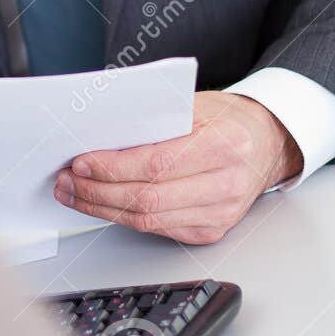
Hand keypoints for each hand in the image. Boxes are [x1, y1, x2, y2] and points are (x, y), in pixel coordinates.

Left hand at [53, 91, 302, 243]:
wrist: (267, 142)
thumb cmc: (227, 119)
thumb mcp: (193, 105)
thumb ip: (152, 120)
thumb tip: (98, 137)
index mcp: (224, 145)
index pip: (156, 164)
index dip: (112, 168)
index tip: (79, 163)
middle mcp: (226, 184)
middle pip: (147, 198)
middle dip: (97, 193)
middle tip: (67, 182)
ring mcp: (221, 213)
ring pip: (149, 221)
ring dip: (103, 209)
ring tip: (75, 195)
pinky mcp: (212, 231)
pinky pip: (159, 229)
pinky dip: (126, 217)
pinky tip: (105, 205)